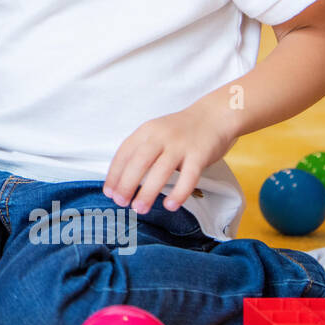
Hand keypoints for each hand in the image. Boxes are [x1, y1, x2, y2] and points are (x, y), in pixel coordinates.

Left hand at [104, 102, 237, 213]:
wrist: (215, 116)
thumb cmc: (182, 130)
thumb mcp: (156, 133)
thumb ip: (141, 150)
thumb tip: (123, 181)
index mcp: (147, 131)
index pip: (124, 153)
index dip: (114, 174)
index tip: (109, 193)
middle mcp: (161, 136)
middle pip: (139, 162)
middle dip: (126, 184)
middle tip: (120, 202)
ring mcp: (181, 145)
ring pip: (161, 170)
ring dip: (148, 192)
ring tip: (139, 209)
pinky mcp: (200, 155)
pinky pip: (188, 177)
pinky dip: (178, 192)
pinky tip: (170, 206)